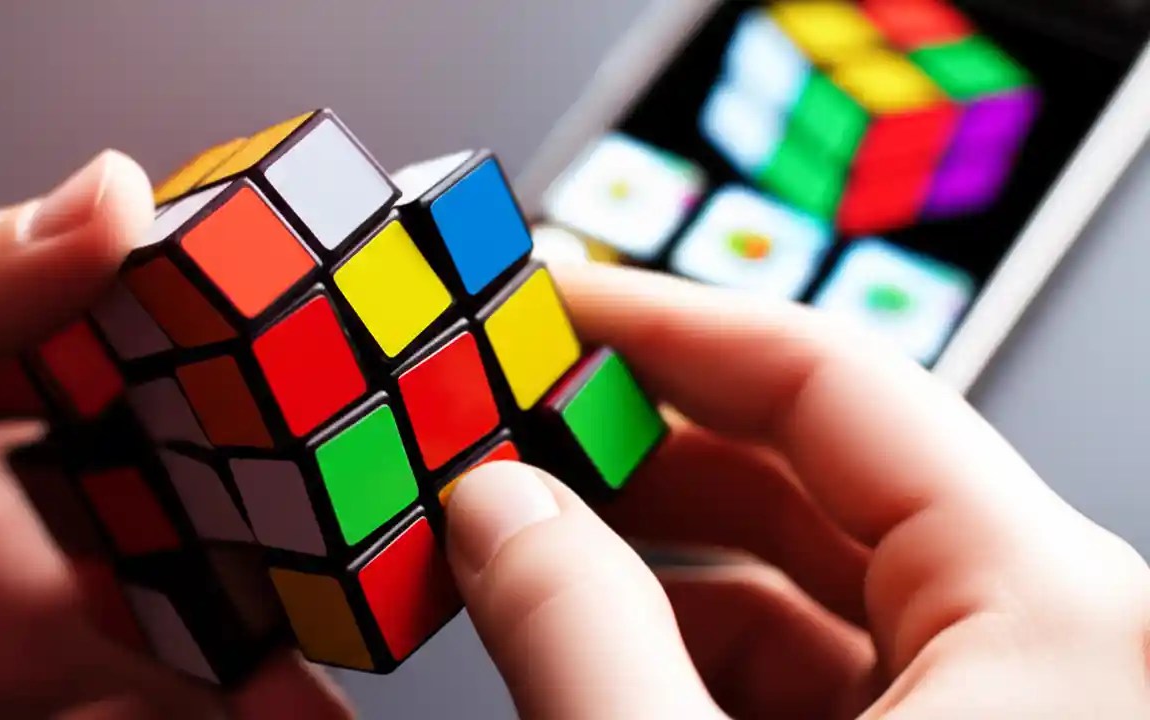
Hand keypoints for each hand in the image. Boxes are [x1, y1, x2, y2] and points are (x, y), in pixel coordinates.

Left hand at [0, 152, 350, 718]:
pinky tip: (243, 716)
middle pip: (198, 520)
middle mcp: (15, 514)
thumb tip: (115, 200)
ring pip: (181, 645)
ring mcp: (10, 636)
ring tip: (309, 690)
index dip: (255, 366)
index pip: (152, 366)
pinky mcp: (2, 715)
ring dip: (260, 665)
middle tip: (358, 567)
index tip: (332, 379)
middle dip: (289, 546)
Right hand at [443, 263, 1149, 718]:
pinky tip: (590, 633)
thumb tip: (495, 507)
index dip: (664, 325)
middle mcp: (1046, 644)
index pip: (831, 379)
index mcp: (1047, 613)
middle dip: (642, 440)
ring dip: (652, 547)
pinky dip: (690, 641)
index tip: (554, 308)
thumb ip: (580, 632)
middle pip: (813, 469)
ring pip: (803, 575)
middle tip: (517, 423)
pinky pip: (810, 666)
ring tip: (528, 532)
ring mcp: (999, 706)